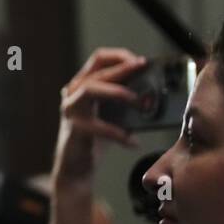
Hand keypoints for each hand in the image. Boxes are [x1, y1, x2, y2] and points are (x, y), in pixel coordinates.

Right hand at [52, 48, 145, 186]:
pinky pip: (100, 127)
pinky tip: (133, 142)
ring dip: (116, 91)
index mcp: (82, 85)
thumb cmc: (95, 139)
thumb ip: (124, 100)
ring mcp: (71, 111)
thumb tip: (153, 93)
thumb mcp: (111, 114)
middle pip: (98, 71)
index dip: (120, 56)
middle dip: (124, 68)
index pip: (99, 59)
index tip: (141, 62)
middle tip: (144, 69)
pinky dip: (120, 134)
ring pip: (90, 89)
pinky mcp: (75, 130)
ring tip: (136, 100)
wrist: (76, 168)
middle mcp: (72, 94)